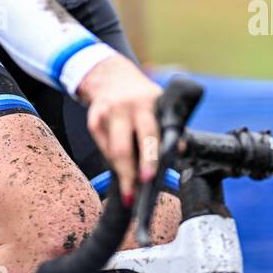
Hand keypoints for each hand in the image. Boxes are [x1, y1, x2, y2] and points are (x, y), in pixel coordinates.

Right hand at [76, 56, 162, 205]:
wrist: (112, 76)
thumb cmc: (145, 98)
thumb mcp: (162, 105)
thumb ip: (171, 126)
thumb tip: (180, 150)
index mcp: (148, 103)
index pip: (149, 134)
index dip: (149, 158)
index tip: (149, 178)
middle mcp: (125, 107)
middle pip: (123, 148)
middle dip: (129, 174)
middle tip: (132, 195)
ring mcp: (106, 113)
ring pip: (111, 152)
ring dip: (121, 173)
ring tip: (129, 190)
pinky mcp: (92, 120)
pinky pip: (103, 148)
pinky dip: (113, 160)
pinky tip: (120, 165)